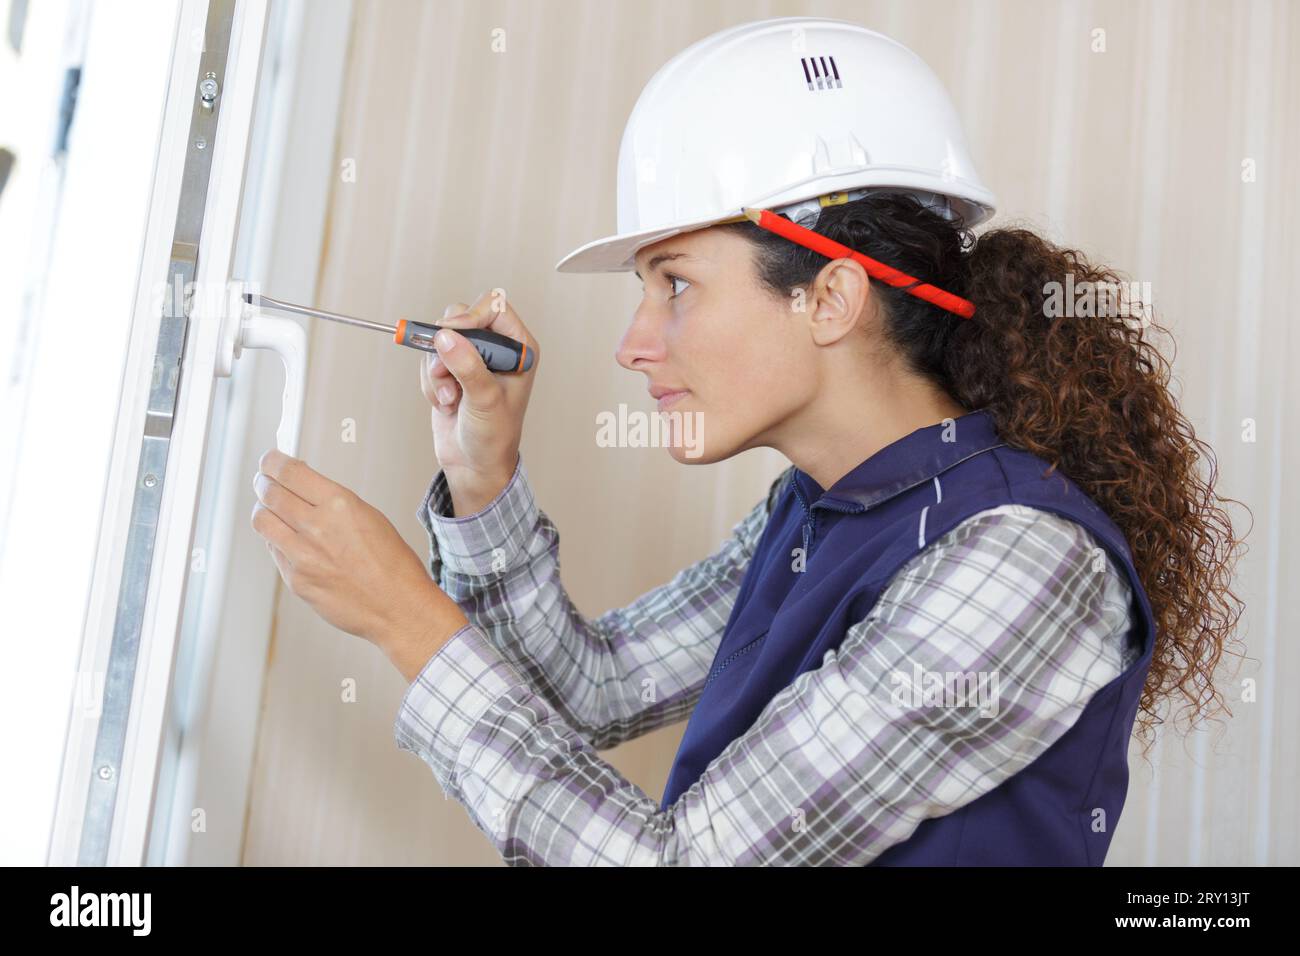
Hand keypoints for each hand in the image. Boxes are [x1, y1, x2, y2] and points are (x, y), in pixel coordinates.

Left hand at [249, 449, 468, 671]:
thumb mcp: (369, 516)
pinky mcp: (295, 580)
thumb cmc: (392, 564)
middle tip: (264, 481)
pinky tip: (290, 541)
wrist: (398, 607)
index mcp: (340, 505)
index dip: (272, 461)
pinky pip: (274, 551)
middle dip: (263, 482)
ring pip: (262, 521)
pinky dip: (277, 541)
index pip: (289, 472)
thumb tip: (302, 489)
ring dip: (263, 510)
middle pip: (269, 493)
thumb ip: (332, 502)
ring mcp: (302, 556)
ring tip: (271, 510)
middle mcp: (317, 527)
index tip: (269, 460)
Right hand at [420, 289, 538, 509]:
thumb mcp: (486, 401)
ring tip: (451, 398)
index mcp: (519, 348)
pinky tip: (446, 403)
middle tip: (445, 373)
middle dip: (447, 348)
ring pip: (439, 339)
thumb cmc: (494, 437)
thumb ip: (468, 367)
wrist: (474, 464)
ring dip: (437, 370)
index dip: (470, 316)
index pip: (494, 307)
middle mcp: (497, 348)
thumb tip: (446, 338)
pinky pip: (429, 359)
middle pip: (461, 317)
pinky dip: (430, 382)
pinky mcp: (451, 369)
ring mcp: (472, 357)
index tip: (451, 336)